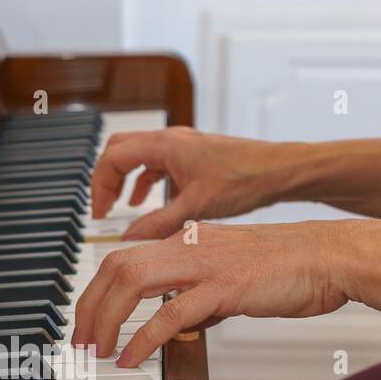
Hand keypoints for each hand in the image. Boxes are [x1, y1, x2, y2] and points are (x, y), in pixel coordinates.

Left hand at [72, 220, 348, 365]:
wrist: (331, 256)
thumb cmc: (290, 268)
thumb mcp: (234, 279)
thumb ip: (203, 296)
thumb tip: (183, 323)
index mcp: (188, 242)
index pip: (124, 258)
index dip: (98, 290)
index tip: (88, 320)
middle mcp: (188, 246)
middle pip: (116, 266)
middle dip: (89, 305)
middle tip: (80, 340)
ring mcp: (204, 264)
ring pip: (132, 281)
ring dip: (106, 319)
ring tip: (96, 349)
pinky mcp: (224, 287)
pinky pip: (170, 312)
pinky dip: (144, 337)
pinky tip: (132, 358)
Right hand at [90, 127, 305, 237]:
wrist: (280, 171)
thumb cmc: (246, 179)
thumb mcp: (195, 207)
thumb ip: (158, 223)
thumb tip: (129, 240)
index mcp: (165, 145)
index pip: (113, 158)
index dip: (100, 186)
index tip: (100, 212)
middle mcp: (171, 139)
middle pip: (119, 151)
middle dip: (107, 179)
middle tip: (103, 208)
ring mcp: (182, 145)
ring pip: (138, 156)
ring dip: (125, 180)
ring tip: (119, 208)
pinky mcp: (193, 155)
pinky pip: (157, 164)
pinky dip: (145, 182)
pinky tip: (147, 203)